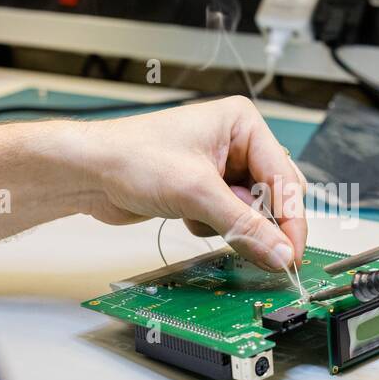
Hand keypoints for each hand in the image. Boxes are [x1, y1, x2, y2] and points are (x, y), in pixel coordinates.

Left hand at [78, 97, 306, 269]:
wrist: (86, 173)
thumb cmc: (131, 157)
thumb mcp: (197, 192)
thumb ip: (244, 225)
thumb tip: (279, 252)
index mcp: (243, 124)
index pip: (285, 177)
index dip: (292, 220)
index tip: (292, 254)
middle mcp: (236, 143)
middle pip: (274, 196)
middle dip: (261, 223)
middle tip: (265, 254)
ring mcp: (220, 169)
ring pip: (251, 212)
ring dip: (231, 225)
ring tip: (202, 218)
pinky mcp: (203, 191)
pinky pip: (228, 219)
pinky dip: (212, 226)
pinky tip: (186, 217)